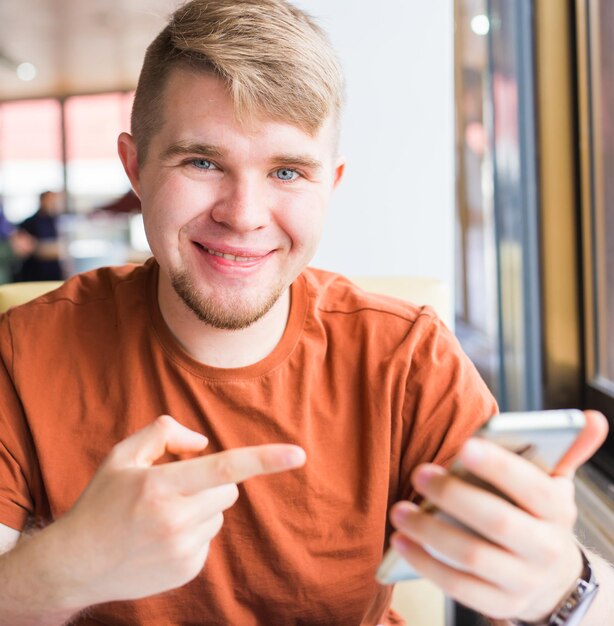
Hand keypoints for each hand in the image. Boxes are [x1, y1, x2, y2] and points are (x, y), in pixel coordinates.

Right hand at [48, 415, 304, 609]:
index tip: (299, 454)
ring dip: (201, 507)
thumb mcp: (123, 454)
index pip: (224, 468)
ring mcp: (183, 550)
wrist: (76, 563)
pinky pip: (209, 538)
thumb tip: (204, 443)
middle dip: (211, 482)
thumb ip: (165, 433)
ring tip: (161, 516)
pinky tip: (161, 538)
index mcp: (159, 486)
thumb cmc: (102, 501)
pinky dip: (194, 531)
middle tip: (174, 488)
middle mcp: (174, 521)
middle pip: (228, 489)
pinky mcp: (188, 570)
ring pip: (219, 513)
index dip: (264, 459)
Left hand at [389, 410, 607, 621]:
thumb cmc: (538, 516)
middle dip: (455, 497)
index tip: (464, 446)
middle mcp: (545, 549)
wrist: (552, 579)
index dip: (501, 468)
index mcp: (558, 511)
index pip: (534, 488)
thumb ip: (566, 451)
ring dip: (431, 532)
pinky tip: (402, 541)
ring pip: (473, 558)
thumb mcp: (556, 484)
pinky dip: (426, 564)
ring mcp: (522, 581)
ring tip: (399, 510)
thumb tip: (592, 417)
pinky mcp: (499, 604)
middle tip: (419, 473)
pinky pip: (459, 588)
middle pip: (499, 523)